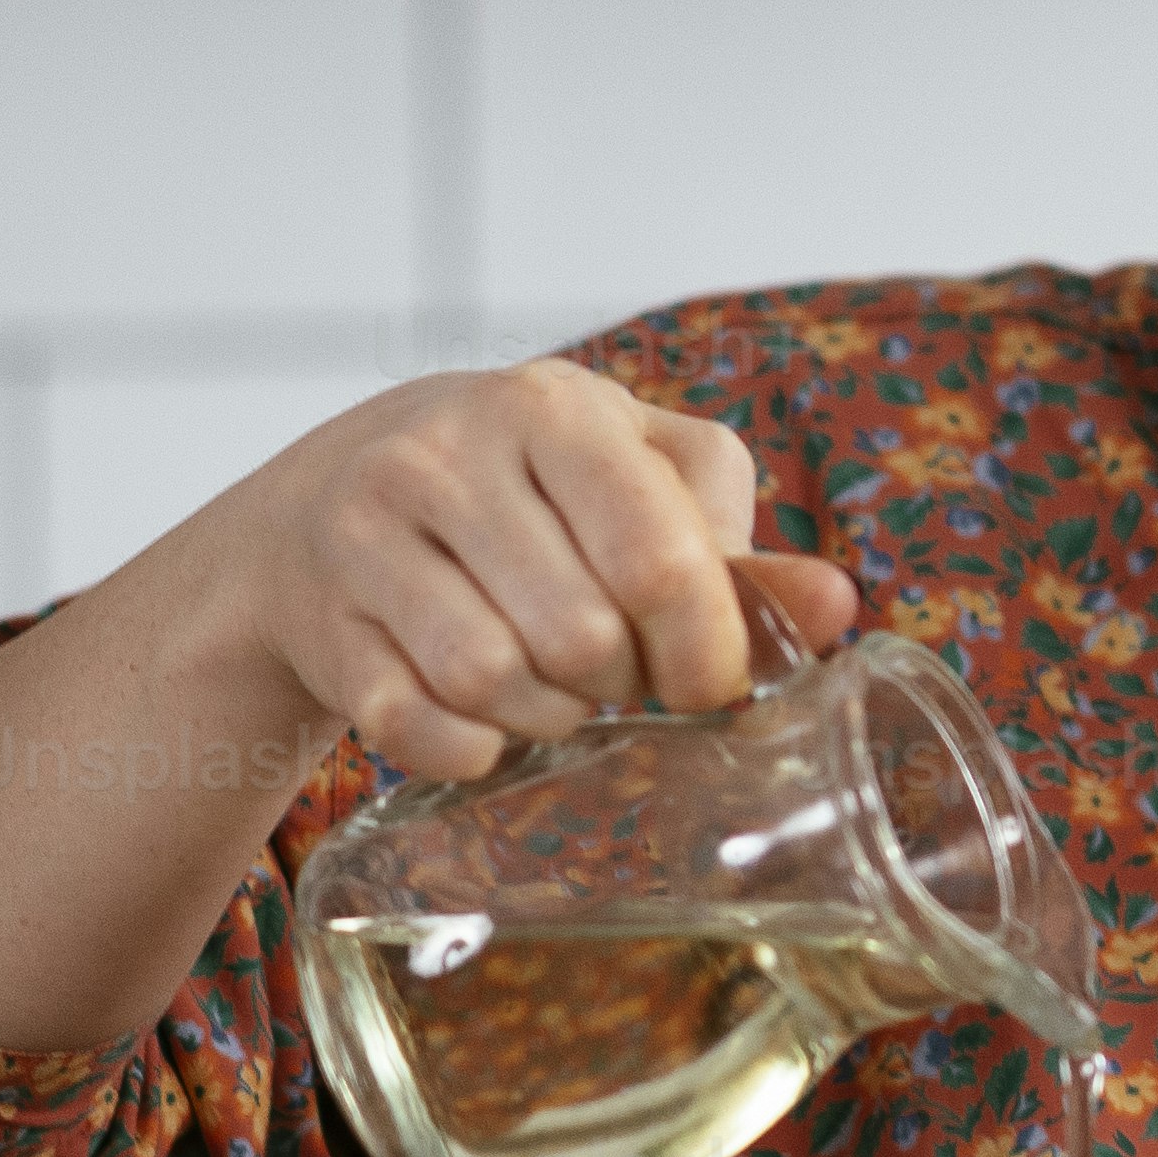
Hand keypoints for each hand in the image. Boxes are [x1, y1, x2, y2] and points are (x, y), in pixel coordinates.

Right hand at [189, 361, 857, 786]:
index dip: (704, 649)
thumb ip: (729, 547)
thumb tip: (836, 606)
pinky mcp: (322, 617)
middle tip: (616, 674)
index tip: (707, 680)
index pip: (657, 557)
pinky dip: (472, 749)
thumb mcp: (628, 480)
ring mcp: (366, 532)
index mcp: (550, 407)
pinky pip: (417, 727)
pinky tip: (487, 720)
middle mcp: (445, 454)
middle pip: (581, 636)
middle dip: (620, 683)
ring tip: (555, 689)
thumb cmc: (520, 490)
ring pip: (494, 684)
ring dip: (548, 716)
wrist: (328, 498)